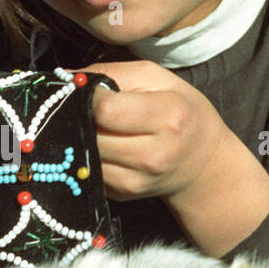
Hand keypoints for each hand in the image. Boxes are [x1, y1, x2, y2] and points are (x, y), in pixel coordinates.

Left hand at [82, 60, 228, 205]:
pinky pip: (88, 170)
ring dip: (81, 137)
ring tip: (96, 126)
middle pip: (91, 134)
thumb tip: (65, 78)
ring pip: (83, 155)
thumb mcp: (156, 79)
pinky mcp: (122, 195)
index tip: (93, 90)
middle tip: (89, 107)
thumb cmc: (180, 111)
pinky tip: (104, 145)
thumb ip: (111, 72)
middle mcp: (152, 156)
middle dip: (82, 117)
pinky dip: (88, 155)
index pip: (106, 111)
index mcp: (167, 119)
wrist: (203, 163)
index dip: (90, 96)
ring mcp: (135, 181)